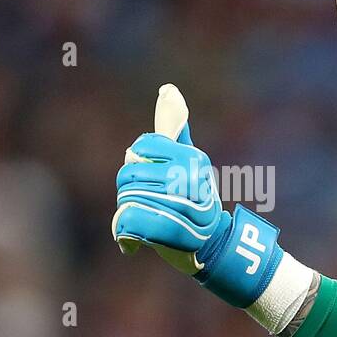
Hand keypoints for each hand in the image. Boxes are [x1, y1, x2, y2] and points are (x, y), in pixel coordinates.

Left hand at [112, 84, 284, 307]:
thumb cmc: (195, 198)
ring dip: (127, 214)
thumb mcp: (188, 160)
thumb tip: (167, 89)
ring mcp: (184, 206)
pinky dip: (123, 232)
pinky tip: (131, 241)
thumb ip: (174, 128)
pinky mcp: (172, 233)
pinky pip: (129, 222)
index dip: (137, 164)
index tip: (151, 177)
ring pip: (127, 199)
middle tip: (145, 205)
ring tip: (140, 222)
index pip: (141, 149)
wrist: (212, 247)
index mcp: (193, 158)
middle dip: (129, 192)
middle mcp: (191, 179)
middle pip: (130, 176)